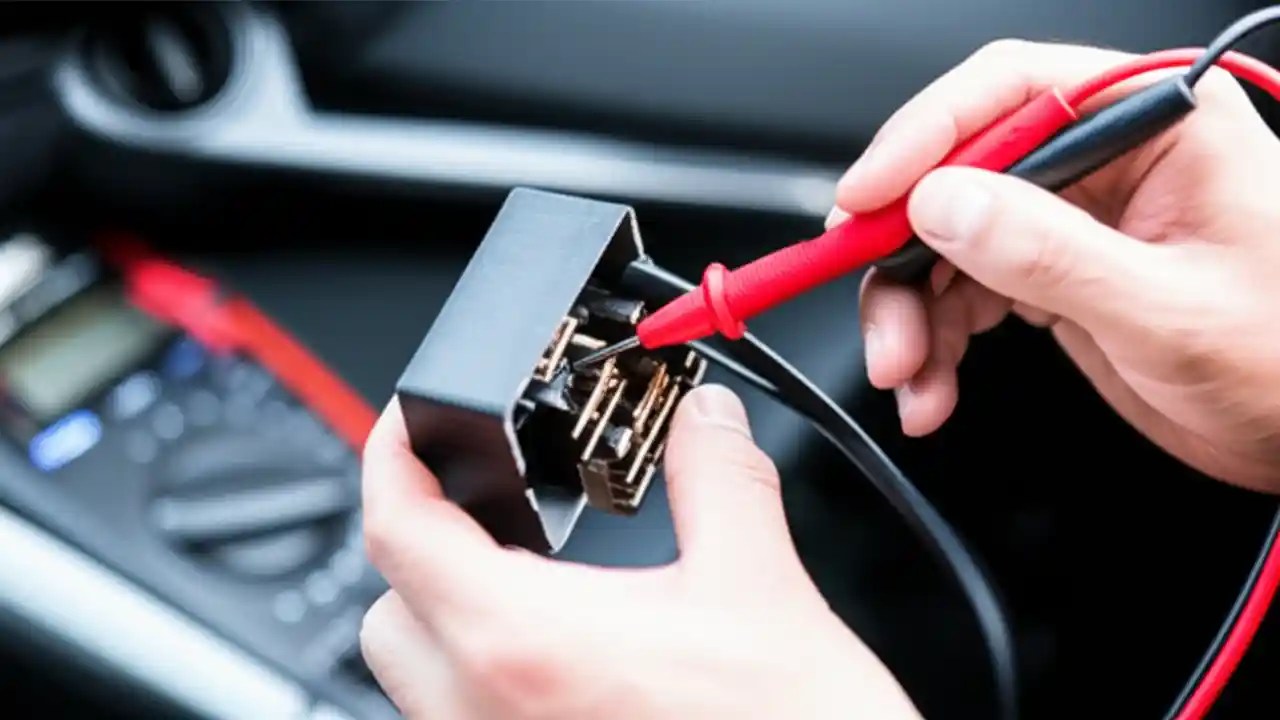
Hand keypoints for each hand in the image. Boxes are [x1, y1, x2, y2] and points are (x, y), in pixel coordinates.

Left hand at [359, 385, 921, 719]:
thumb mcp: (759, 588)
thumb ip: (718, 480)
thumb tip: (705, 420)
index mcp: (521, 642)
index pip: (398, 529)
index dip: (391, 455)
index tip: (407, 423)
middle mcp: (483, 713)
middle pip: (387, 612)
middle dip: (423, 547)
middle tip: (486, 507)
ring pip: (417, 679)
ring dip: (448, 618)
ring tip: (530, 580)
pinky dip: (486, 677)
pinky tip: (565, 658)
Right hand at [838, 40, 1279, 490]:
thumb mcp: (1165, 310)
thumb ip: (1049, 253)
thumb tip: (945, 203)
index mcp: (1154, 124)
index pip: (1010, 94)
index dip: (922, 139)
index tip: (865, 198)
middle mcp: (1105, 161)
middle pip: (957, 175)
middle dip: (903, 253)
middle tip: (880, 316)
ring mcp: (1073, 220)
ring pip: (945, 241)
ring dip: (910, 312)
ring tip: (909, 375)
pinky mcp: (1052, 275)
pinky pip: (962, 292)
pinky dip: (934, 343)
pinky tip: (933, 387)